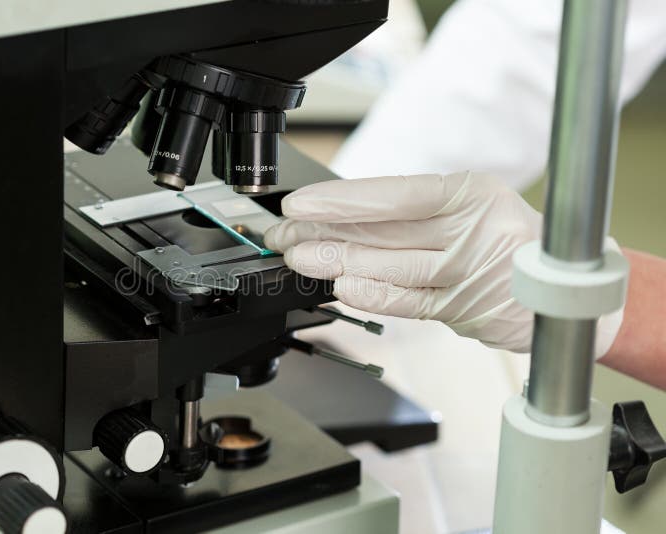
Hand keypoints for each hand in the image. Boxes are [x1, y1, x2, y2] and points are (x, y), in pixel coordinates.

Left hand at [265, 171, 620, 354]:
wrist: (565, 282)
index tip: (299, 204)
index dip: (340, 201)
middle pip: (383, 230)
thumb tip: (341, 217)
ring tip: (298, 260)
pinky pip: (411, 302)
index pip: (393, 194)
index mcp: (469, 192)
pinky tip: (341, 290)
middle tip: (282, 234)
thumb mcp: (468, 206)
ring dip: (338, 264)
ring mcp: (469, 271)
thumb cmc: (507, 238)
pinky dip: (375, 296)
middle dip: (324, 232)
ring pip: (392, 266)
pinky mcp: (464, 308)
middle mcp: (471, 229)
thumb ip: (413, 213)